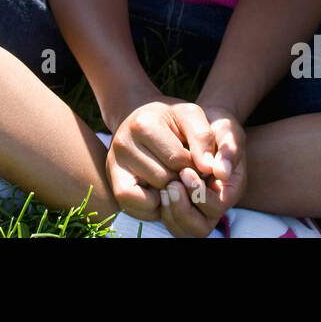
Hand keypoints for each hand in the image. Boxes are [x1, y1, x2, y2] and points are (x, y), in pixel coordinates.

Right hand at [104, 97, 221, 224]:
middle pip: (164, 179)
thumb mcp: (190, 116)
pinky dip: (149, 205)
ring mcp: (113, 162)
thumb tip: (208, 168)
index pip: (178, 160)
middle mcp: (123, 143)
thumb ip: (203, 137)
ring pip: (149, 194)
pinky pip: (130, 203)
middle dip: (181, 181)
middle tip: (186, 172)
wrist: (142, 118)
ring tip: (174, 180)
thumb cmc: (171, 119)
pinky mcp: (112, 178)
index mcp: (143, 124)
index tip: (197, 160)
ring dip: (168, 194)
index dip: (195, 166)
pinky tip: (160, 192)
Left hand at [153, 105, 245, 237]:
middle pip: (200, 228)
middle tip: (171, 184)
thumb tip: (221, 172)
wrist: (204, 126)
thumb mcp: (228, 130)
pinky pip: (172, 223)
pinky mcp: (182, 206)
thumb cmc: (218, 128)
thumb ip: (229, 149)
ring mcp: (198, 208)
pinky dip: (163, 211)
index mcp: (230, 189)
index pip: (216, 207)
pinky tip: (156, 191)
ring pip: (184, 230)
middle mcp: (215, 204)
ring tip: (164, 189)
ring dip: (172, 212)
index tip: (185, 171)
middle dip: (184, 208)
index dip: (200, 193)